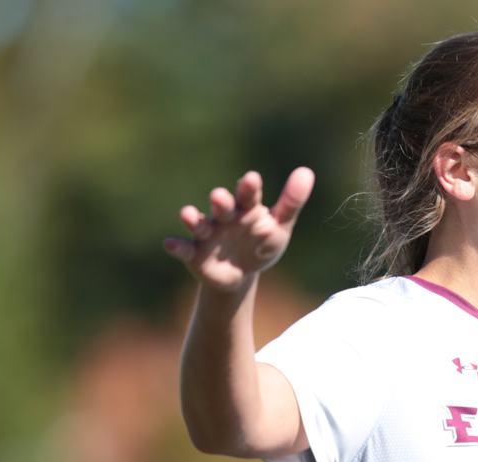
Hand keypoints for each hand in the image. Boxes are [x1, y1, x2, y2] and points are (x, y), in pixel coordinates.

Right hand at [163, 168, 314, 294]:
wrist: (241, 273)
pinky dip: (177, 246)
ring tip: (188, 214)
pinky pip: (184, 248)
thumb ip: (291, 202)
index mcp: (246, 209)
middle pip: (222, 207)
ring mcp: (208, 235)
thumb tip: (307, 171)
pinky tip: (170, 243)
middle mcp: (225, 218)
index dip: (248, 188)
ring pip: (200, 224)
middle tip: (220, 196)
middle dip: (221, 202)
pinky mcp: (194, 253)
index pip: (248, 195)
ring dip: (194, 219)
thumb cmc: (260, 244)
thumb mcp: (279, 226)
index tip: (252, 179)